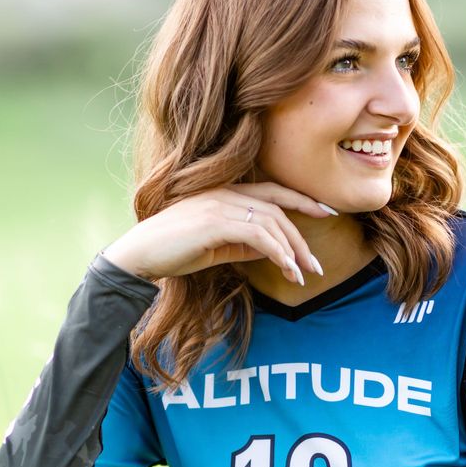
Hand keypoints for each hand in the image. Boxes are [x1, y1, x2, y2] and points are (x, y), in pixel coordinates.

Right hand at [101, 182, 336, 286]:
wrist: (139, 255)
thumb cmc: (174, 251)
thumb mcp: (217, 248)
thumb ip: (245, 245)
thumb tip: (275, 252)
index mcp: (225, 193)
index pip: (273, 191)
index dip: (302, 199)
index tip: (326, 212)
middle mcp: (225, 192)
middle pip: (278, 207)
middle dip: (302, 236)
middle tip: (317, 264)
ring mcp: (220, 204)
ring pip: (272, 222)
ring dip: (293, 250)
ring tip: (304, 274)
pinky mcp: (216, 222)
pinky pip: (259, 235)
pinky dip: (278, 253)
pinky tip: (287, 270)